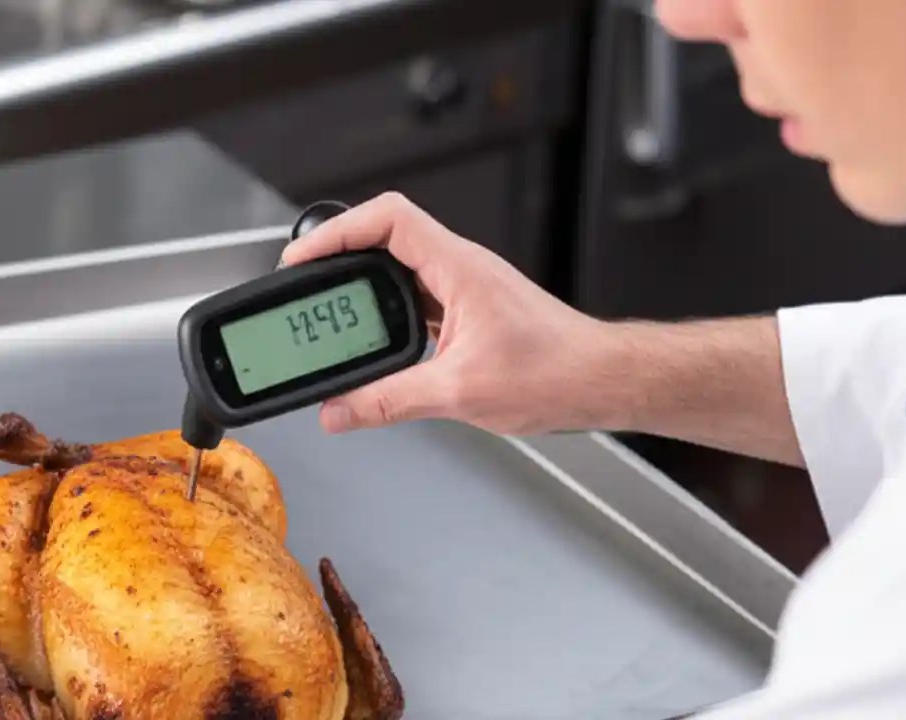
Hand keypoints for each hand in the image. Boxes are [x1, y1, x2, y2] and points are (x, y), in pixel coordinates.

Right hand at [280, 193, 606, 435]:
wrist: (602, 381)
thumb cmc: (558, 371)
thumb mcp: (459, 392)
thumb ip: (388, 402)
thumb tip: (339, 410)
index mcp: (458, 267)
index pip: (387, 219)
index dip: (337, 230)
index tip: (303, 256)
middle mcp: (461, 268)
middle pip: (385, 239)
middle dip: (338, 257)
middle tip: (304, 283)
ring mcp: (467, 288)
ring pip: (400, 272)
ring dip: (363, 290)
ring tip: (329, 314)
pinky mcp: (471, 312)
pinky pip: (417, 301)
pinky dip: (388, 316)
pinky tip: (375, 346)